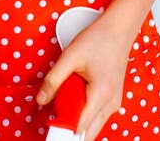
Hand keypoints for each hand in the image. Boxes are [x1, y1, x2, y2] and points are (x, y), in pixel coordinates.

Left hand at [37, 13, 132, 140]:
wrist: (118, 29)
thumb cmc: (98, 39)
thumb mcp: (71, 55)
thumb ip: (54, 79)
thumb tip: (40, 100)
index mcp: (101, 95)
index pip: (80, 127)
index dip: (63, 127)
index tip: (51, 122)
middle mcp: (111, 104)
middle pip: (88, 133)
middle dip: (70, 127)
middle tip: (57, 112)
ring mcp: (114, 103)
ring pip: (93, 127)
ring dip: (78, 119)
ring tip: (68, 99)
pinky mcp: (113, 100)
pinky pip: (98, 116)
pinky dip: (86, 112)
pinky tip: (78, 96)